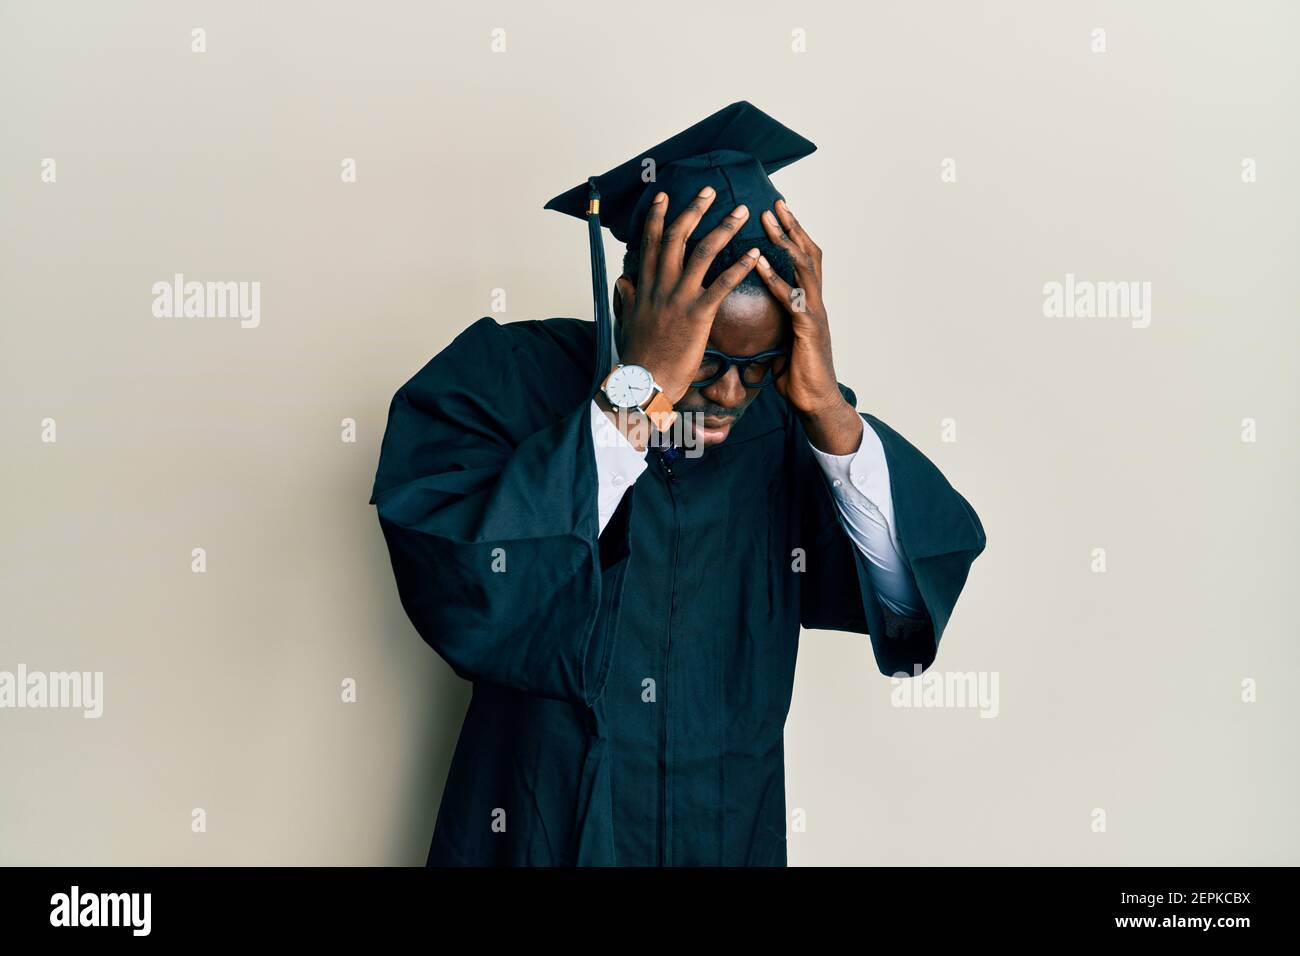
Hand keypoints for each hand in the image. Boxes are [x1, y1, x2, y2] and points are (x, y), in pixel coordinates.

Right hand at [616, 186, 760, 402]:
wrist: (643, 382)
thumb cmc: (638, 356)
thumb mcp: (627, 321)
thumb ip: (627, 297)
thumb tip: (623, 281)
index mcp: (644, 286)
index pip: (650, 242)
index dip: (658, 216)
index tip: (665, 195)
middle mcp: (661, 285)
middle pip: (677, 237)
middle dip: (694, 210)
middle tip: (710, 191)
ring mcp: (679, 298)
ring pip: (702, 253)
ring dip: (723, 228)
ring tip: (741, 211)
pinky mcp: (698, 315)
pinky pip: (722, 285)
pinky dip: (739, 267)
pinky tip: (754, 254)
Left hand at [754, 199, 842, 416]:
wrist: (816, 402)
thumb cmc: (798, 376)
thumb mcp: (782, 343)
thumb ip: (774, 323)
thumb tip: (754, 316)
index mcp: (807, 304)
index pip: (803, 261)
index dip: (792, 236)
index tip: (777, 214)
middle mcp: (814, 303)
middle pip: (808, 254)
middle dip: (792, 227)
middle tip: (775, 203)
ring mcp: (813, 314)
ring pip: (803, 267)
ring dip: (785, 241)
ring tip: (768, 221)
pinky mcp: (807, 329)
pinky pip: (790, 298)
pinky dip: (774, 278)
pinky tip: (758, 263)